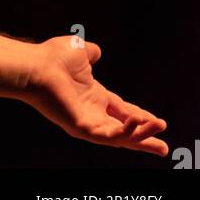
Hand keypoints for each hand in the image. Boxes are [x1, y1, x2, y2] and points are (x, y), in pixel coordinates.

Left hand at [21, 36, 167, 155]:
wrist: (35, 65)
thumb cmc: (52, 57)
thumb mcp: (80, 51)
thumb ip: (91, 53)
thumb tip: (97, 51)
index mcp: (94, 97)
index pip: (122, 110)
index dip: (140, 117)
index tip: (159, 122)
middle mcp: (92, 112)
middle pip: (124, 130)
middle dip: (144, 138)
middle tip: (164, 148)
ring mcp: (87, 122)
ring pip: (119, 137)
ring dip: (140, 137)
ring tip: (159, 136)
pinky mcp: (81, 128)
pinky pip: (107, 136)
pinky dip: (124, 133)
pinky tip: (138, 124)